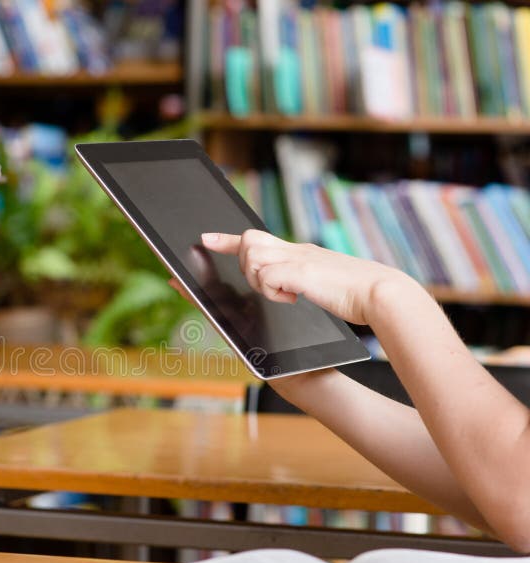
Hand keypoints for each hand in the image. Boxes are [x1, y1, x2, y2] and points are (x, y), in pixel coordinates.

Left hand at [201, 230, 410, 324]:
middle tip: (270, 286)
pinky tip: (293, 299)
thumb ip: (301, 277)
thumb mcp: (321, 280)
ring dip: (261, 282)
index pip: (256, 238)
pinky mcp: (300, 272)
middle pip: (248, 242)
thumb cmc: (356, 293)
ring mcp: (297, 259)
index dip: (227, 240)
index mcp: (299, 252)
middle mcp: (295, 250)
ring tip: (285, 295)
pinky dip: (273, 292)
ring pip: (251, 259)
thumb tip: (291, 283)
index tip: (206, 238)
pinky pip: (266, 277)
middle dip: (245, 265)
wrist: (381, 292)